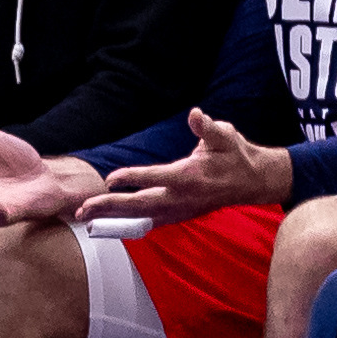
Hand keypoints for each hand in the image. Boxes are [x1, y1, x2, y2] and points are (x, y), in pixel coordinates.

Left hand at [75, 109, 291, 226]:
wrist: (253, 181)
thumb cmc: (235, 154)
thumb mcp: (224, 135)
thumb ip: (207, 127)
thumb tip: (196, 114)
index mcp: (189, 176)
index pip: (153, 177)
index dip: (131, 178)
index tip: (111, 177)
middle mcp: (181, 197)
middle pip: (139, 205)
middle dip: (110, 207)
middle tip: (83, 210)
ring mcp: (180, 210)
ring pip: (141, 217)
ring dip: (113, 218)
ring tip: (87, 218)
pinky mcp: (180, 215)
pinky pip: (150, 222)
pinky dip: (129, 223)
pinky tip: (111, 223)